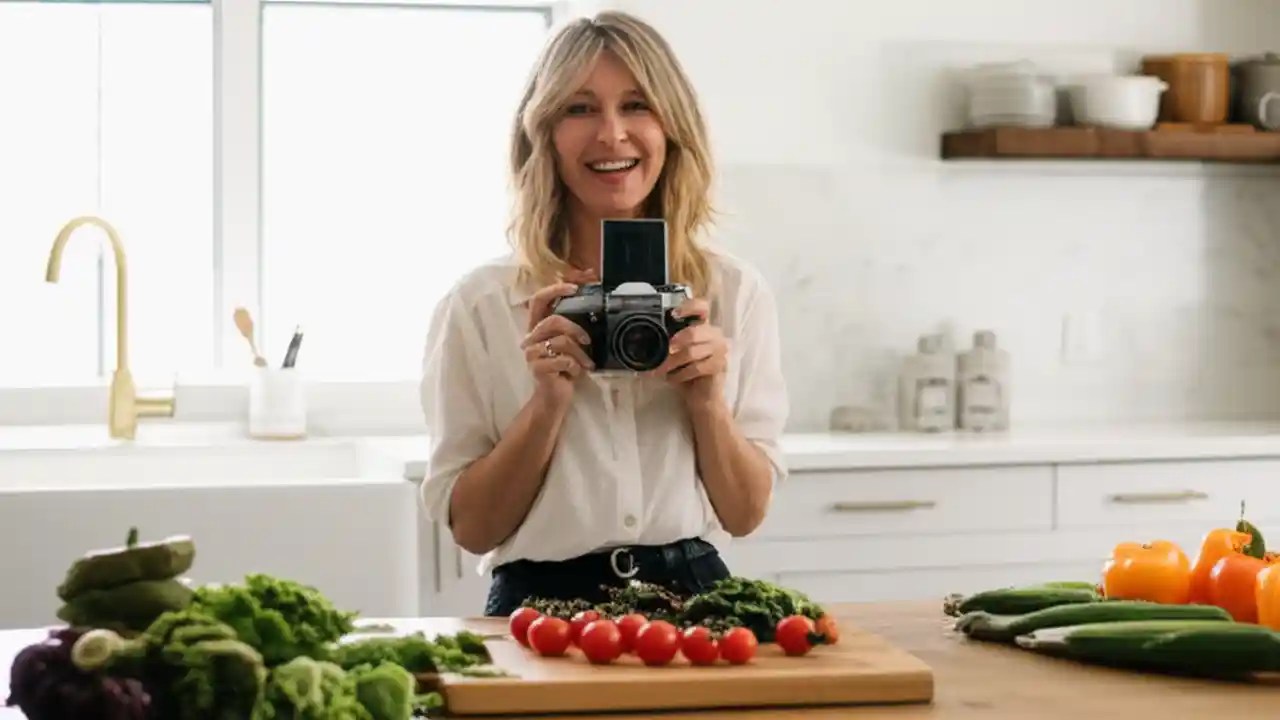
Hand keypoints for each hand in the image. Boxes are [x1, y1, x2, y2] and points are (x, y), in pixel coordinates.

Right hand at [521, 281, 593, 410]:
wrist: (554, 398)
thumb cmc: (563, 370)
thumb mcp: (568, 346)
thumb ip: (570, 329)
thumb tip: (589, 310)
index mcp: (537, 329)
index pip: (538, 301)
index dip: (554, 291)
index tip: (573, 288)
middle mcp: (530, 339)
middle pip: (553, 321)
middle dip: (575, 329)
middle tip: (587, 340)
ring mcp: (532, 354)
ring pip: (562, 342)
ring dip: (580, 354)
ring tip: (585, 364)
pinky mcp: (537, 368)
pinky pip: (564, 360)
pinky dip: (576, 367)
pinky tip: (575, 374)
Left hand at [648, 298, 728, 411]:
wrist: (701, 396)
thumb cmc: (687, 372)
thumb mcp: (676, 353)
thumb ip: (670, 341)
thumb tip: (648, 337)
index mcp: (703, 326)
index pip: (702, 307)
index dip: (690, 307)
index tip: (673, 313)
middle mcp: (714, 334)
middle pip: (694, 332)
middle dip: (675, 343)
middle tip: (663, 352)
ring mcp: (720, 350)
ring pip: (692, 352)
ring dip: (672, 363)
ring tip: (660, 370)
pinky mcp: (719, 366)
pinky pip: (696, 368)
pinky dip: (681, 374)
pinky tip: (672, 379)